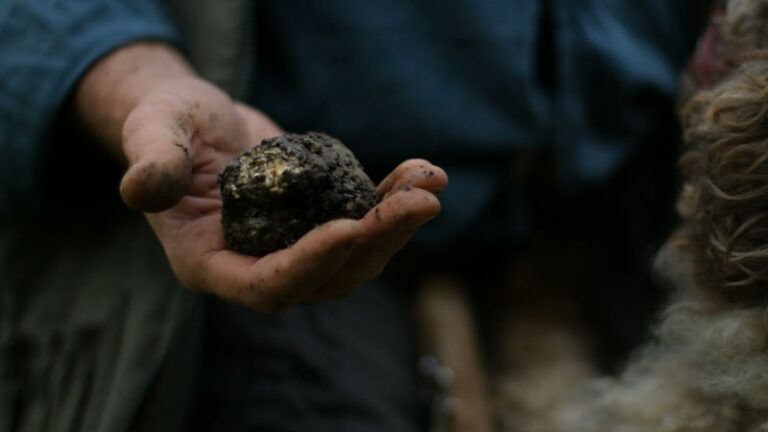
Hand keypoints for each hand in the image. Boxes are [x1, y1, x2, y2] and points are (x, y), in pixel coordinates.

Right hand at [120, 77, 446, 311]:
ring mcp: (292, 246)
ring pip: (355, 257)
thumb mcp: (152, 131)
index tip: (351, 227)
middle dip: (376, 244)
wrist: (197, 119)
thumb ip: (150, 160)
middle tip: (419, 203)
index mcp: (210, 260)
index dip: (308, 265)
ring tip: (429, 182)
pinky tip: (423, 173)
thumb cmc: (167, 123)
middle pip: (326, 278)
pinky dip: (394, 201)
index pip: (265, 284)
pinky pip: (363, 222)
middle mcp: (256, 264)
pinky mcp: (318, 220)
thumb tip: (140, 189)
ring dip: (397, 225)